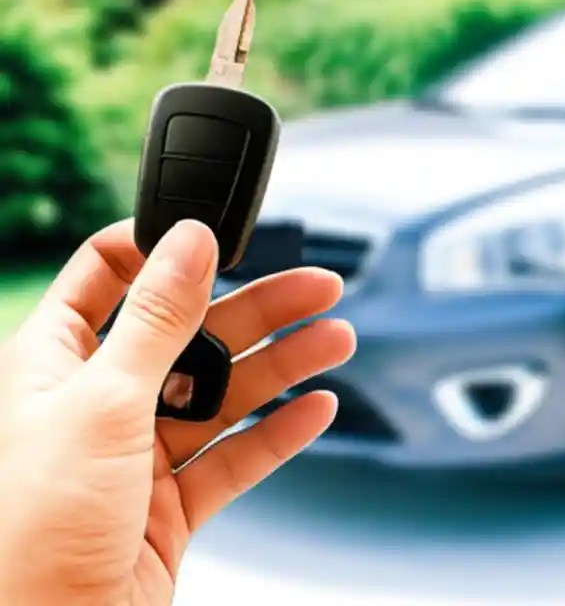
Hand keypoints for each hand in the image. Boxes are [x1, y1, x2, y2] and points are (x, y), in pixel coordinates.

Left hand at [0, 220, 355, 604]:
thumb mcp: (100, 401)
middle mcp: (94, 402)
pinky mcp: (168, 507)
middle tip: (318, 289)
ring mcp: (134, 456)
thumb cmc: (30, 530)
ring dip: (281, 367)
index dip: (160, 249)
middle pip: (187, 334)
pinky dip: (278, 434)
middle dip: (256, 309)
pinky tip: (315, 408)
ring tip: (336, 341)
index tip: (219, 233)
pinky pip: (234, 458)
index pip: (104, 277)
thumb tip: (189, 242)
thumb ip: (157, 318)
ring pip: (220, 396)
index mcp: (53, 363)